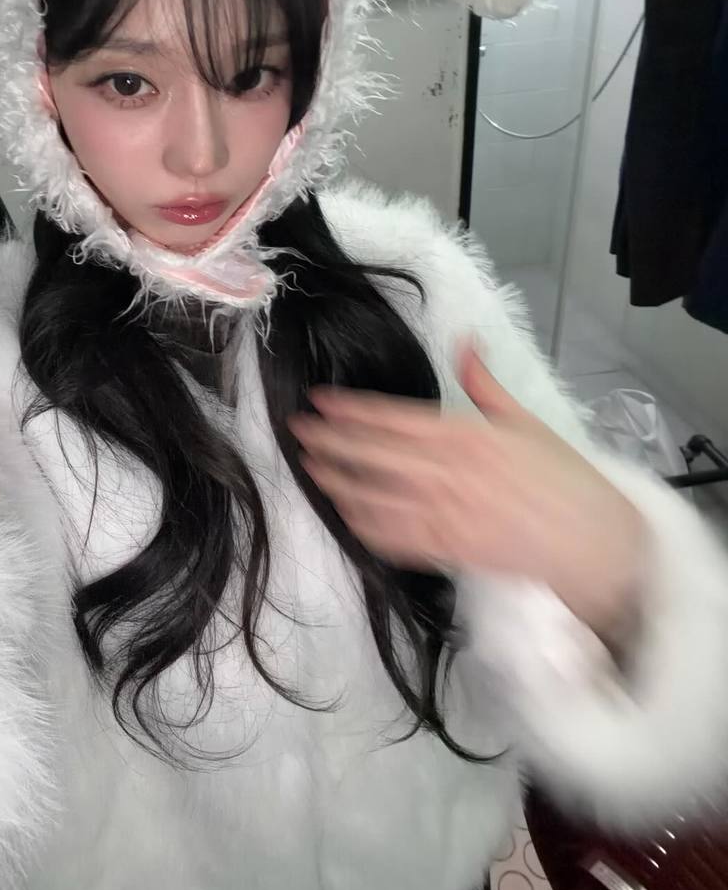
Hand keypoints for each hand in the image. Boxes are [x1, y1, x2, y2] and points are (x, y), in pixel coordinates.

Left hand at [288, 343, 646, 648]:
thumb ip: (485, 383)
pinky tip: (344, 514)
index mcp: (465, 435)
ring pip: (375, 497)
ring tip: (309, 467)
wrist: (594, 542)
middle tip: (296, 430)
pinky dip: (364, 526)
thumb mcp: (526, 421)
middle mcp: (448, 472)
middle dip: (330, 442)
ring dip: (337, 482)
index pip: (392, 419)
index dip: (350, 410)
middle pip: (373, 455)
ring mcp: (445, 514)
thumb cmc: (563, 479)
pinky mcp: (449, 550)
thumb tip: (465, 340)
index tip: (319, 401)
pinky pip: (395, 538)